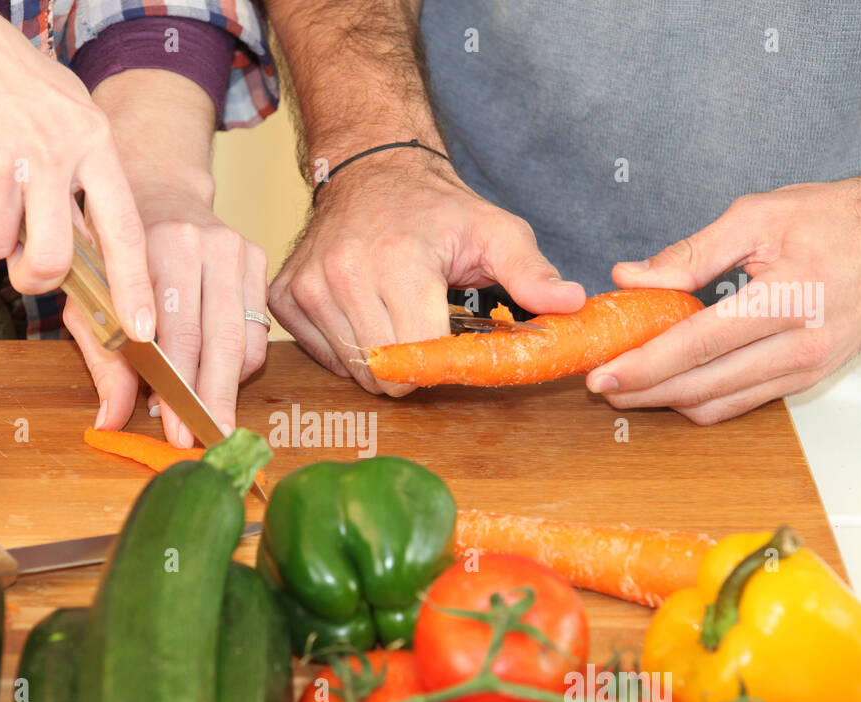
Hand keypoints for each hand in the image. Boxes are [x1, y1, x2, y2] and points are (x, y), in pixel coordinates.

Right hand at [0, 1, 154, 337]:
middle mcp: (53, 151)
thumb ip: (88, 183)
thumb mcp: (70, 118)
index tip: (142, 330)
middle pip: (52, 259)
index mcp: (94, 143)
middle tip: (23, 270)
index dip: (134, 287)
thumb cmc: (13, 86)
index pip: (125, 230)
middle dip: (33, 278)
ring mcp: (2, 156)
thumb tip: (99, 259)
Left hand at [68, 177, 268, 445]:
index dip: (176, 387)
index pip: (175, 333)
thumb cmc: (114, 251)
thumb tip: (109, 421)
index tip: (173, 430)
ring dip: (226, 388)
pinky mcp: (258, 260)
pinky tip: (216, 379)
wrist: (155, 192)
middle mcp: (204, 243)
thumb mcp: (93, 297)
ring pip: (244, 340)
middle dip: (209, 399)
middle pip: (218, 341)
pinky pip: (258, 332)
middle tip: (202, 439)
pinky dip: (240, 365)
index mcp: (158, 244)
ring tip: (206, 418)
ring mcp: (237, 250)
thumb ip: (104, 360)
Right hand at [269, 151, 584, 395]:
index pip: (419, 356)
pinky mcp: (288, 297)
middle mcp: (343, 277)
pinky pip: (323, 356)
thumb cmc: (437, 208)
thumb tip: (572, 303)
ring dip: (380, 356)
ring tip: (394, 314)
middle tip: (424, 325)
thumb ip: (531, 272)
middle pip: (386, 372)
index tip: (451, 337)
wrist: (372, 170)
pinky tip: (364, 313)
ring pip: (354, 370)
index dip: (443, 358)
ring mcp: (309, 289)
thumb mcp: (496, 231)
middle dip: (412, 363)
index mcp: (398, 264)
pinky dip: (347, 348)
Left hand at [589, 177, 860, 423]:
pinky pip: (740, 403)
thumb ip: (689, 253)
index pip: (698, 344)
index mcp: (789, 299)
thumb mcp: (759, 216)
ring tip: (627, 383)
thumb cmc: (839, 220)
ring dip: (666, 400)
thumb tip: (630, 278)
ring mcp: (807, 371)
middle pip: (702, 387)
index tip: (601, 373)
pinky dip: (698, 398)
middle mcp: (801, 347)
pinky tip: (669, 382)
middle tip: (600, 383)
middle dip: (643, 391)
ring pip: (718, 405)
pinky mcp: (807, 381)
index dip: (643, 364)